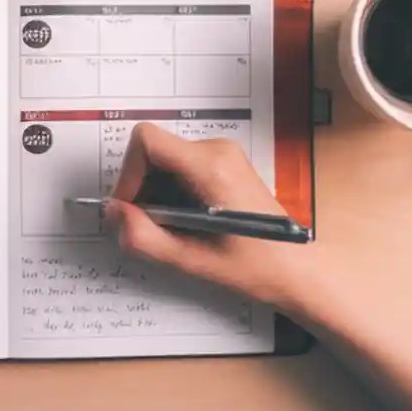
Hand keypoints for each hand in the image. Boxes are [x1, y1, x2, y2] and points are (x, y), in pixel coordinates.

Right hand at [106, 124, 319, 308]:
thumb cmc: (257, 266)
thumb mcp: (192, 260)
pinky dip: (171, 193)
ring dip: (157, 194)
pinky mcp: (223, 163)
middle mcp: (217, 150)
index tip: (132, 208)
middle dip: (142, 190)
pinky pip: (179, 167)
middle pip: (152, 152)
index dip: (128, 174)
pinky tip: (189, 222)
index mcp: (211, 166)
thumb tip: (113, 213)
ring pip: (163, 161)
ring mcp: (222, 154)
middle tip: (155, 227)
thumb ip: (144, 238)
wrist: (297, 270)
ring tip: (177, 229)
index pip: (147, 141)